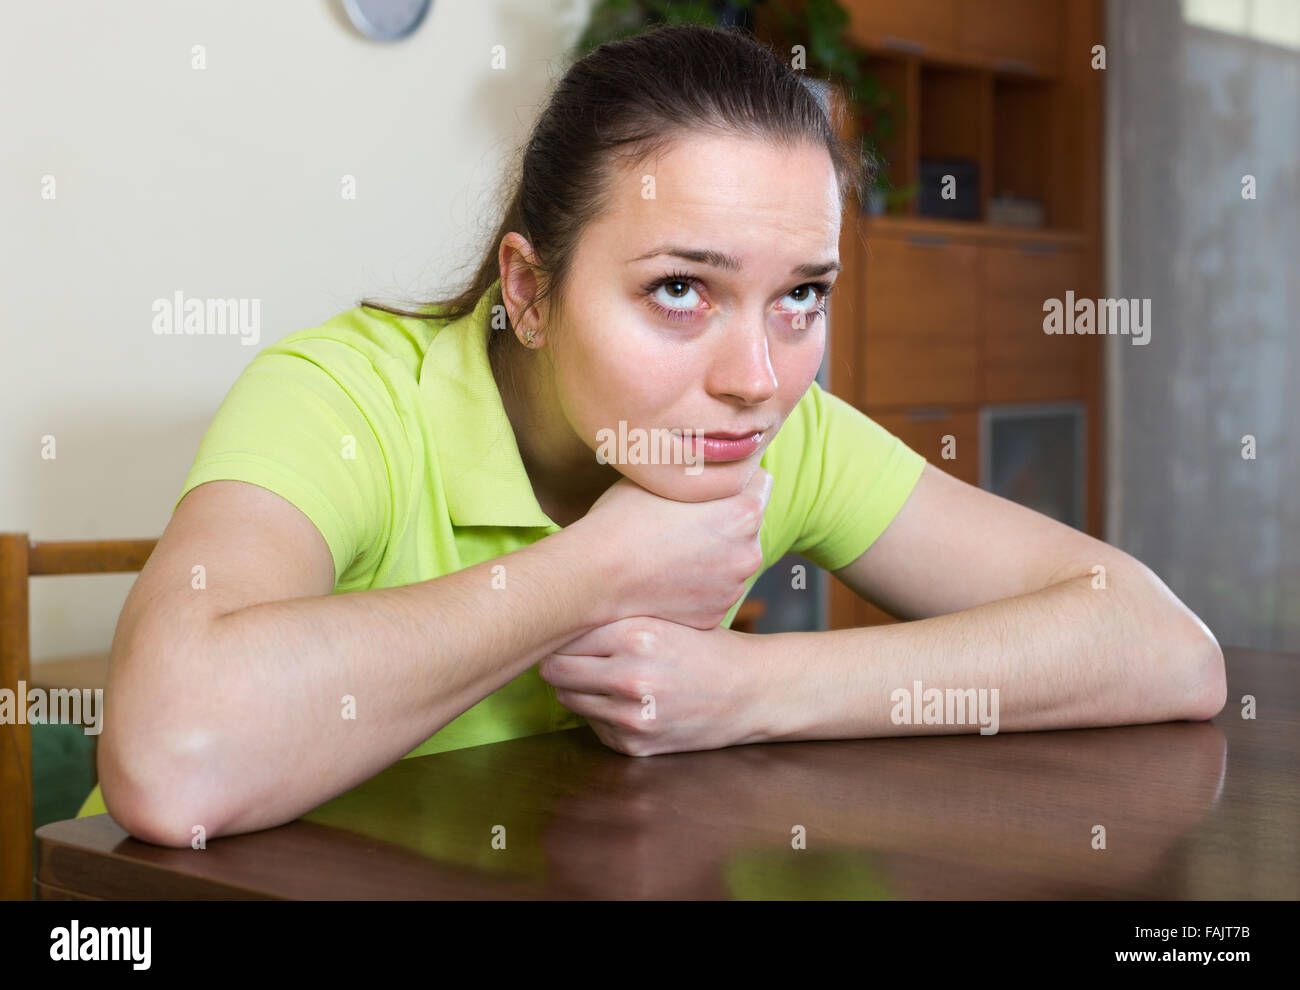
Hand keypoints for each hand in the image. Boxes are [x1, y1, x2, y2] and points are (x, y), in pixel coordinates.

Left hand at [538, 615, 769, 755]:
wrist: (750, 692)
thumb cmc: (706, 647)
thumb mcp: (665, 616)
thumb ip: (616, 616)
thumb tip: (557, 616)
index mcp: (638, 634)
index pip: (565, 634)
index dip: (562, 631)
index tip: (563, 630)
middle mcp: (631, 677)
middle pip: (556, 670)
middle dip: (560, 661)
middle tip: (572, 654)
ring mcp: (631, 716)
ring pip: (567, 698)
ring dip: (577, 687)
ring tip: (602, 675)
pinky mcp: (634, 744)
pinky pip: (591, 724)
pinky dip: (600, 712)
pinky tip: (625, 700)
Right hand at [572, 467, 772, 629]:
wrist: (595, 576)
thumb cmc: (621, 518)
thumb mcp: (666, 476)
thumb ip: (702, 472)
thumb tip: (711, 468)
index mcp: (744, 510)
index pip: (759, 480)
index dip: (732, 479)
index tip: (707, 485)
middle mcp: (749, 551)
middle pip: (746, 525)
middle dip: (723, 521)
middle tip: (680, 521)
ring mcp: (733, 588)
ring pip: (730, 561)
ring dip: (711, 555)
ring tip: (667, 551)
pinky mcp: (715, 615)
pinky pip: (712, 591)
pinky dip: (696, 586)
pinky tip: (665, 577)